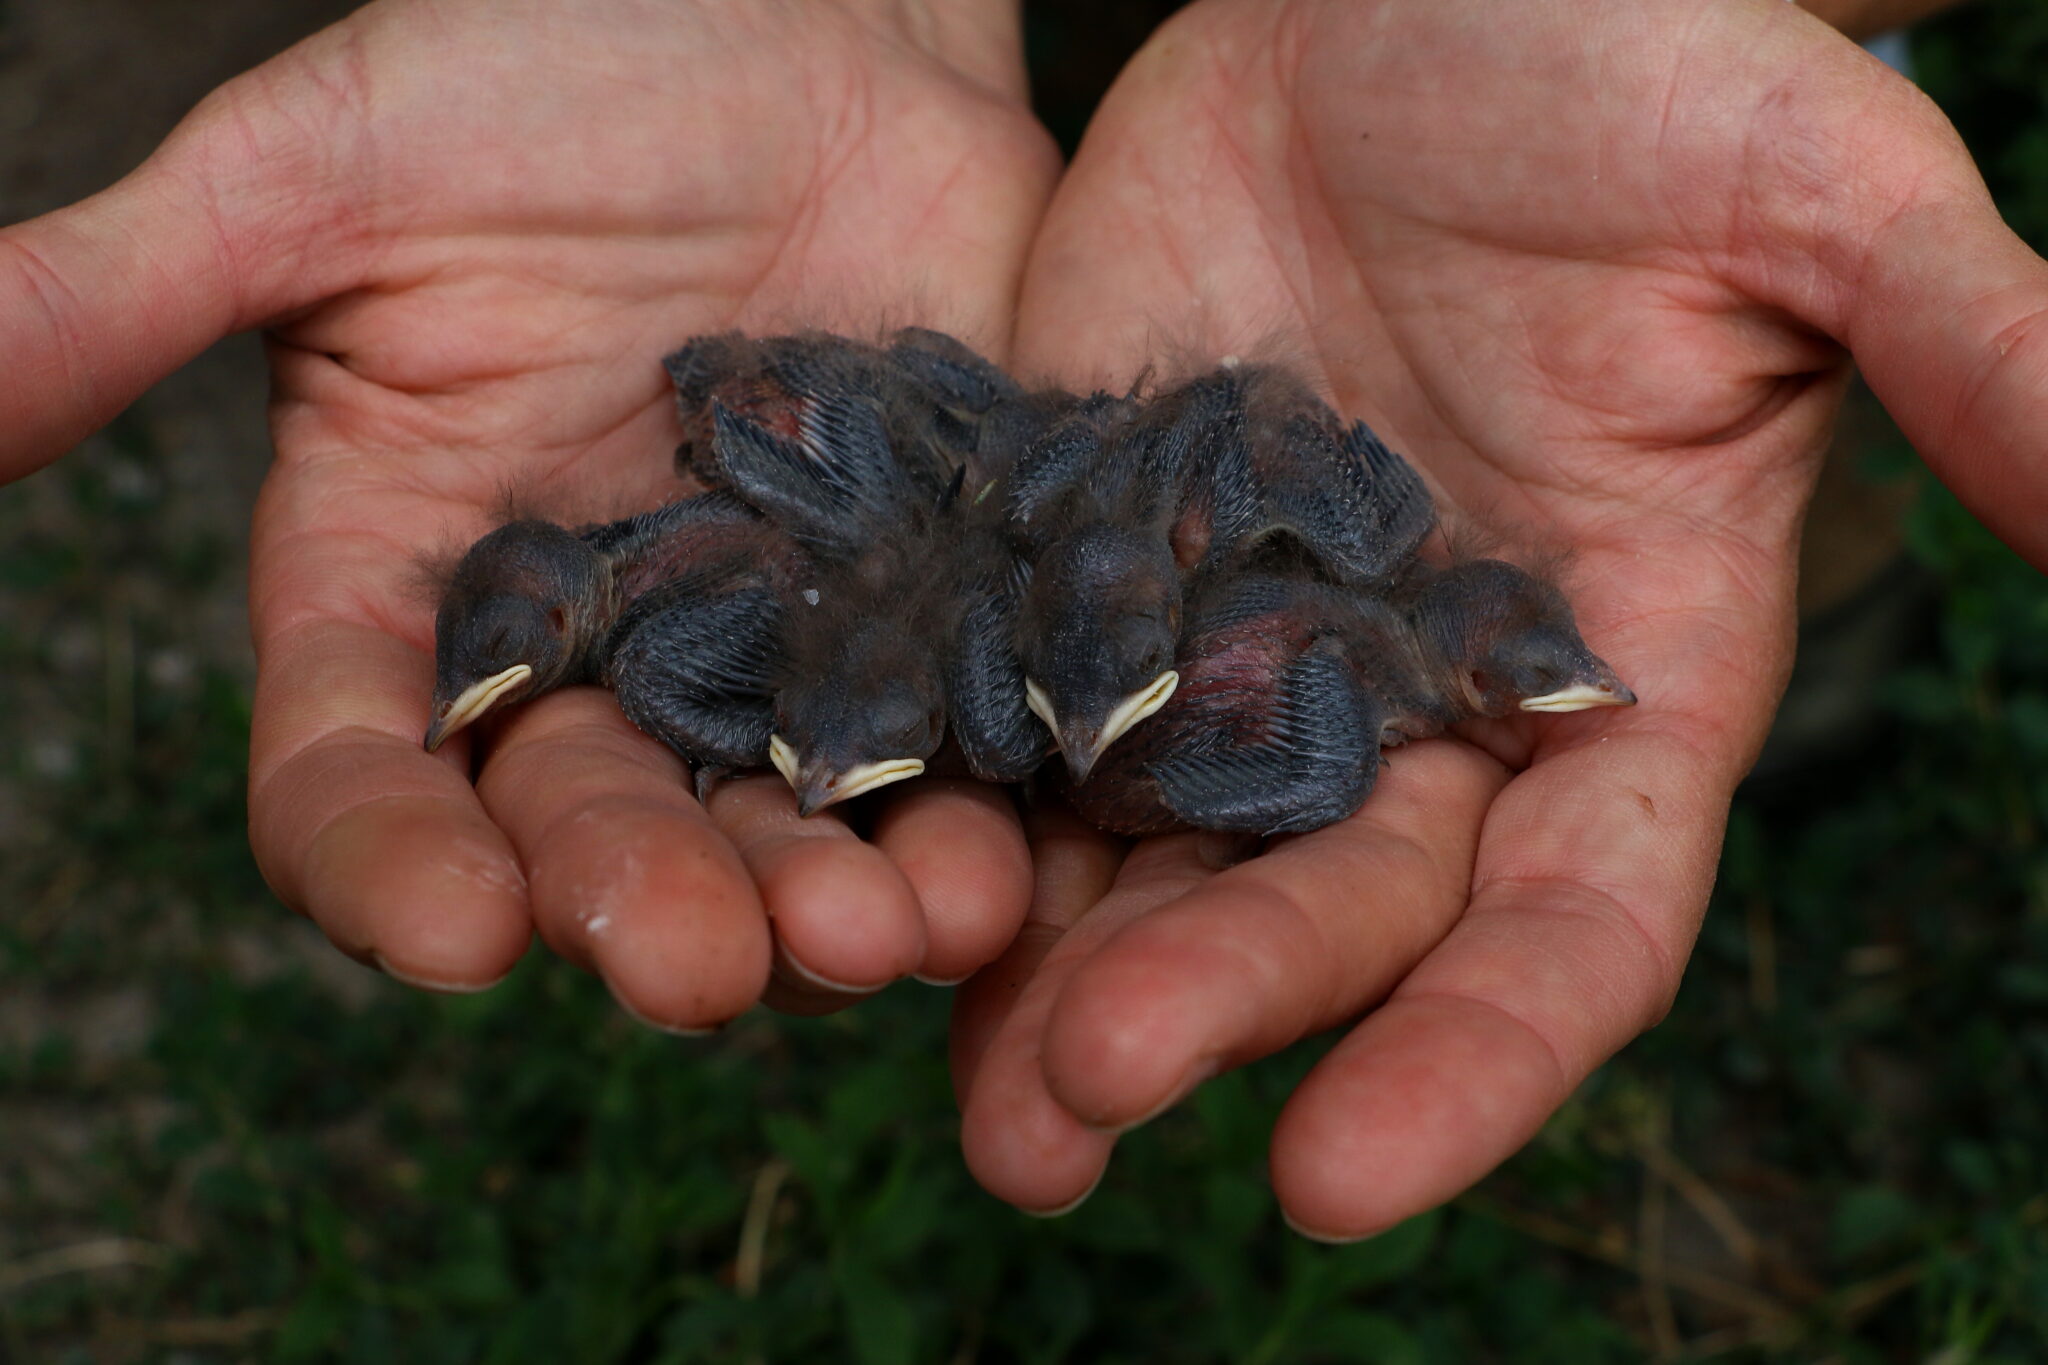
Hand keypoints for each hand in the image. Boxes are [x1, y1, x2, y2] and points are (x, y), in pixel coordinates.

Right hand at [0, 0, 1056, 1022]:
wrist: (811, 5)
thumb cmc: (556, 54)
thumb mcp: (327, 168)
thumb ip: (130, 294)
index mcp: (413, 572)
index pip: (361, 763)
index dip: (385, 856)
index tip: (444, 929)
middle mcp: (583, 642)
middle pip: (581, 822)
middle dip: (630, 901)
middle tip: (690, 963)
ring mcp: (762, 641)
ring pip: (769, 822)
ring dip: (816, 904)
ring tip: (876, 935)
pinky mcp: (917, 612)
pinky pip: (939, 746)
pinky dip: (967, 819)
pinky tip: (998, 873)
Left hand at [957, 0, 2047, 1232]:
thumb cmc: (1625, 59)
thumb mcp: (1803, 196)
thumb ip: (1965, 354)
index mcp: (1609, 671)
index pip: (1566, 920)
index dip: (1473, 1056)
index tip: (1337, 1181)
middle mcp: (1421, 703)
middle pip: (1327, 908)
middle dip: (1214, 1009)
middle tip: (1069, 1107)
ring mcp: (1242, 646)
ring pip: (1154, 859)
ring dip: (1052, 987)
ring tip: (964, 1102)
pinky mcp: (1093, 562)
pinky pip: (1017, 718)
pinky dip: (954, 816)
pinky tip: (860, 896)